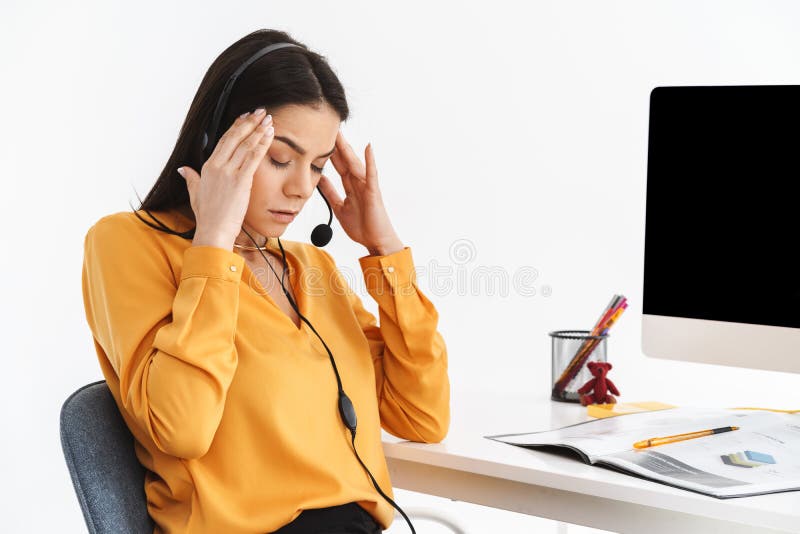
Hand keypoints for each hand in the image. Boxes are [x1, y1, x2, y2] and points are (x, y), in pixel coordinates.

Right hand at [177, 108, 274, 248]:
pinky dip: (263, 144)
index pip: (223, 141)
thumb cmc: (208, 216)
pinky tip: (270, 135)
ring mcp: (229, 173)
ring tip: (268, 120)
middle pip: (235, 138)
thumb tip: (182, 169)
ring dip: (259, 130)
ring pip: (246, 145)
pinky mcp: (241, 181)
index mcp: (207, 167)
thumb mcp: (195, 194)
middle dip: (249, 123)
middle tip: (260, 112)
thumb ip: (191, 179)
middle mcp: (217, 166)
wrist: (214, 231)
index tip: (246, 117)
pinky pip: (254, 158)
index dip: (236, 127)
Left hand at [318, 130, 403, 254]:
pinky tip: (368, 148)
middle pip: (345, 160)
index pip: (338, 165)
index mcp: (351, 186)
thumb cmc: (362, 226)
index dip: (328, 152)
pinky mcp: (374, 193)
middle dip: (336, 145)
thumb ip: (331, 192)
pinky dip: (370, 161)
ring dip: (348, 148)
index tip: (318, 138)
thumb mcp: (339, 207)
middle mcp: (359, 183)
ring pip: (355, 164)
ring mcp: (367, 186)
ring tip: (340, 134)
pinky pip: (372, 175)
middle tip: (327, 127)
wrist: (376, 241)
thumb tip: (320, 179)